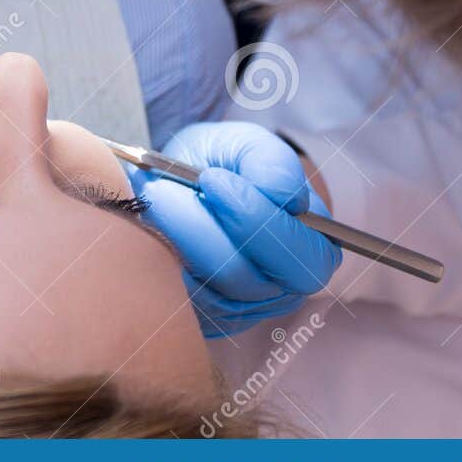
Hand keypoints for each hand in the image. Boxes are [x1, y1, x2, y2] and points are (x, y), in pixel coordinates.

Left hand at [130, 122, 341, 337]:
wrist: (180, 182)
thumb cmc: (223, 165)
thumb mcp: (247, 145)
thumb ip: (274, 163)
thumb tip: (286, 199)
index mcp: (312, 248)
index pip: (300, 259)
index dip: (255, 220)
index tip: (213, 179)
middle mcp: (280, 290)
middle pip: (244, 278)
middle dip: (201, 230)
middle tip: (166, 188)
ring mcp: (239, 309)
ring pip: (201, 287)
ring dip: (170, 238)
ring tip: (153, 196)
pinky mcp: (197, 317)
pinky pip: (173, 297)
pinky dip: (155, 257)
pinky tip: (149, 226)